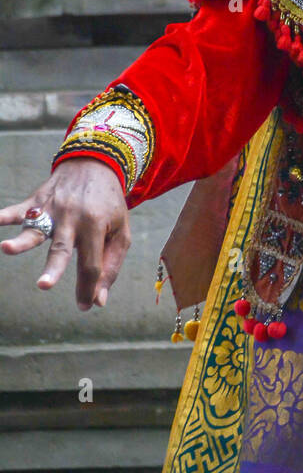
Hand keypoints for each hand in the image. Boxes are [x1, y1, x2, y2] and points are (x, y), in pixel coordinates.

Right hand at [0, 160, 130, 309]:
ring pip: (35, 228)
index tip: (85, 306)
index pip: (91, 263)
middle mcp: (73, 218)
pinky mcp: (37, 200)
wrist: (96, 165)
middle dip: (53, 268)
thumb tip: (98, 301)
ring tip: (6, 249)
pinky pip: (18, 209)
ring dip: (21, 241)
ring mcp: (53, 208)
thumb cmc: (109, 206)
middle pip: (61, 248)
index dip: (87, 287)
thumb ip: (110, 266)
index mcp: (96, 227)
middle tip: (44, 285)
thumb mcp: (121, 232)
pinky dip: (5, 215)